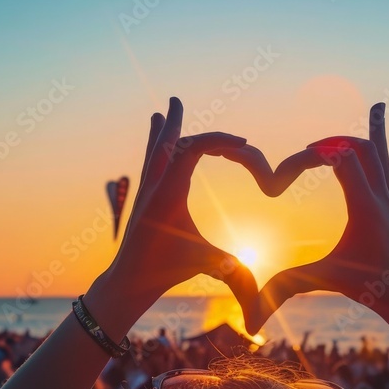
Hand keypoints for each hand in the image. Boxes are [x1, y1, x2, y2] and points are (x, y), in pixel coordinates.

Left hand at [97, 97, 259, 326]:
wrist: (128, 280)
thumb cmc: (166, 271)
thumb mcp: (204, 264)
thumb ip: (234, 269)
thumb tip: (261, 287)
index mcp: (169, 192)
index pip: (193, 148)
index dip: (219, 140)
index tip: (242, 144)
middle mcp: (155, 185)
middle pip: (168, 142)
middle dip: (176, 122)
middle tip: (175, 101)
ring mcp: (145, 191)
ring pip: (153, 152)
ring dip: (160, 132)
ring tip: (159, 114)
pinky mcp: (141, 200)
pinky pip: (148, 165)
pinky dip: (154, 149)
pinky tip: (154, 146)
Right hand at [250, 103, 388, 344]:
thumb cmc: (367, 290)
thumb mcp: (321, 281)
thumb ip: (284, 289)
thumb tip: (249, 315)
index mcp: (364, 205)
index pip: (339, 159)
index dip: (309, 157)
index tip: (284, 174)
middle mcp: (380, 196)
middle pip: (361, 148)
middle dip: (333, 141)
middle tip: (308, 150)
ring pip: (383, 155)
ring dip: (375, 131)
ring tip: (379, 106)